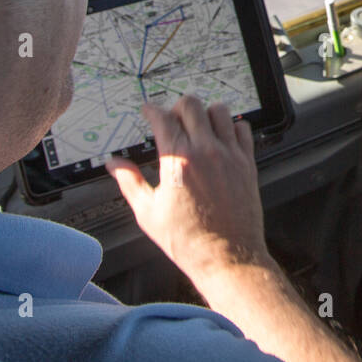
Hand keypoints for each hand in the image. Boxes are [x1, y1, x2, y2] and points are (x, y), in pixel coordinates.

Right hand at [106, 96, 270, 280]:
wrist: (227, 256)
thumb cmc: (188, 240)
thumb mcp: (148, 213)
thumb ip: (130, 182)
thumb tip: (114, 165)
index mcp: (178, 161)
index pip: (163, 119)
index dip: (152, 110)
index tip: (148, 111)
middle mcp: (206, 151)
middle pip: (191, 105)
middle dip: (177, 107)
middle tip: (172, 118)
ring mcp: (230, 155)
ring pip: (219, 111)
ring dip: (205, 113)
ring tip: (197, 126)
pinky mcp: (247, 163)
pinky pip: (243, 128)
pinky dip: (231, 127)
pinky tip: (222, 139)